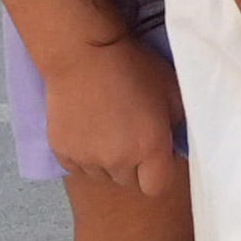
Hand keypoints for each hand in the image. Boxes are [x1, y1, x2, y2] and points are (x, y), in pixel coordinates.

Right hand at [35, 30, 186, 195]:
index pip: (156, 186)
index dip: (159, 171)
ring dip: (108, 162)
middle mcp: (117, 162)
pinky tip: (89, 130)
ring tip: (109, 130)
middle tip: (133, 135)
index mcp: (150, 148)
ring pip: (102, 176)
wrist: (84, 54)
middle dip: (134, 165)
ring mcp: (86, 160)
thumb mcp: (173, 90)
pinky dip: (85, 156)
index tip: (158, 153)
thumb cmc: (135, 66)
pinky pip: (79, 167)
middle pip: (129, 181)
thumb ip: (179, 123)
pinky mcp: (61, 153)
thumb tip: (175, 141)